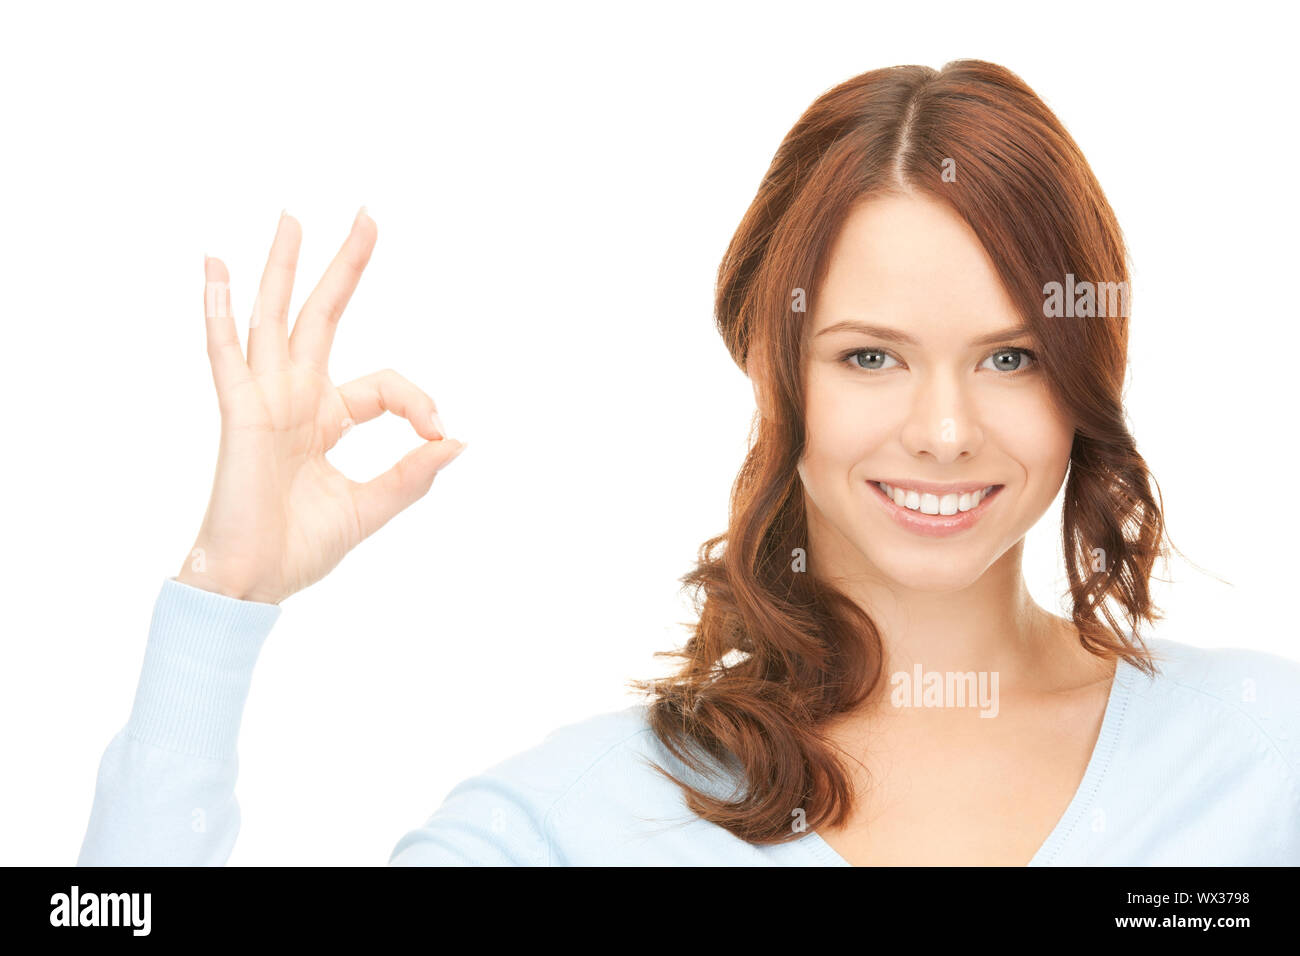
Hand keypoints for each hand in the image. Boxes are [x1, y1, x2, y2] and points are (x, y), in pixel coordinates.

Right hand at [176, 208, 465, 603]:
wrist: (254, 583)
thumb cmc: (300, 548)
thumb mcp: (372, 507)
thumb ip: (412, 474)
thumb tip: (458, 441)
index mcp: (326, 419)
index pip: (383, 384)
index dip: (418, 401)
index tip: (439, 432)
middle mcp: (295, 399)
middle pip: (322, 318)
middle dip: (346, 267)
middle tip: (367, 215)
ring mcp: (265, 401)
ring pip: (274, 319)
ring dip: (282, 268)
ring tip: (292, 217)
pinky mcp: (239, 414)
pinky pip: (225, 355)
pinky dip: (218, 311)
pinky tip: (212, 268)